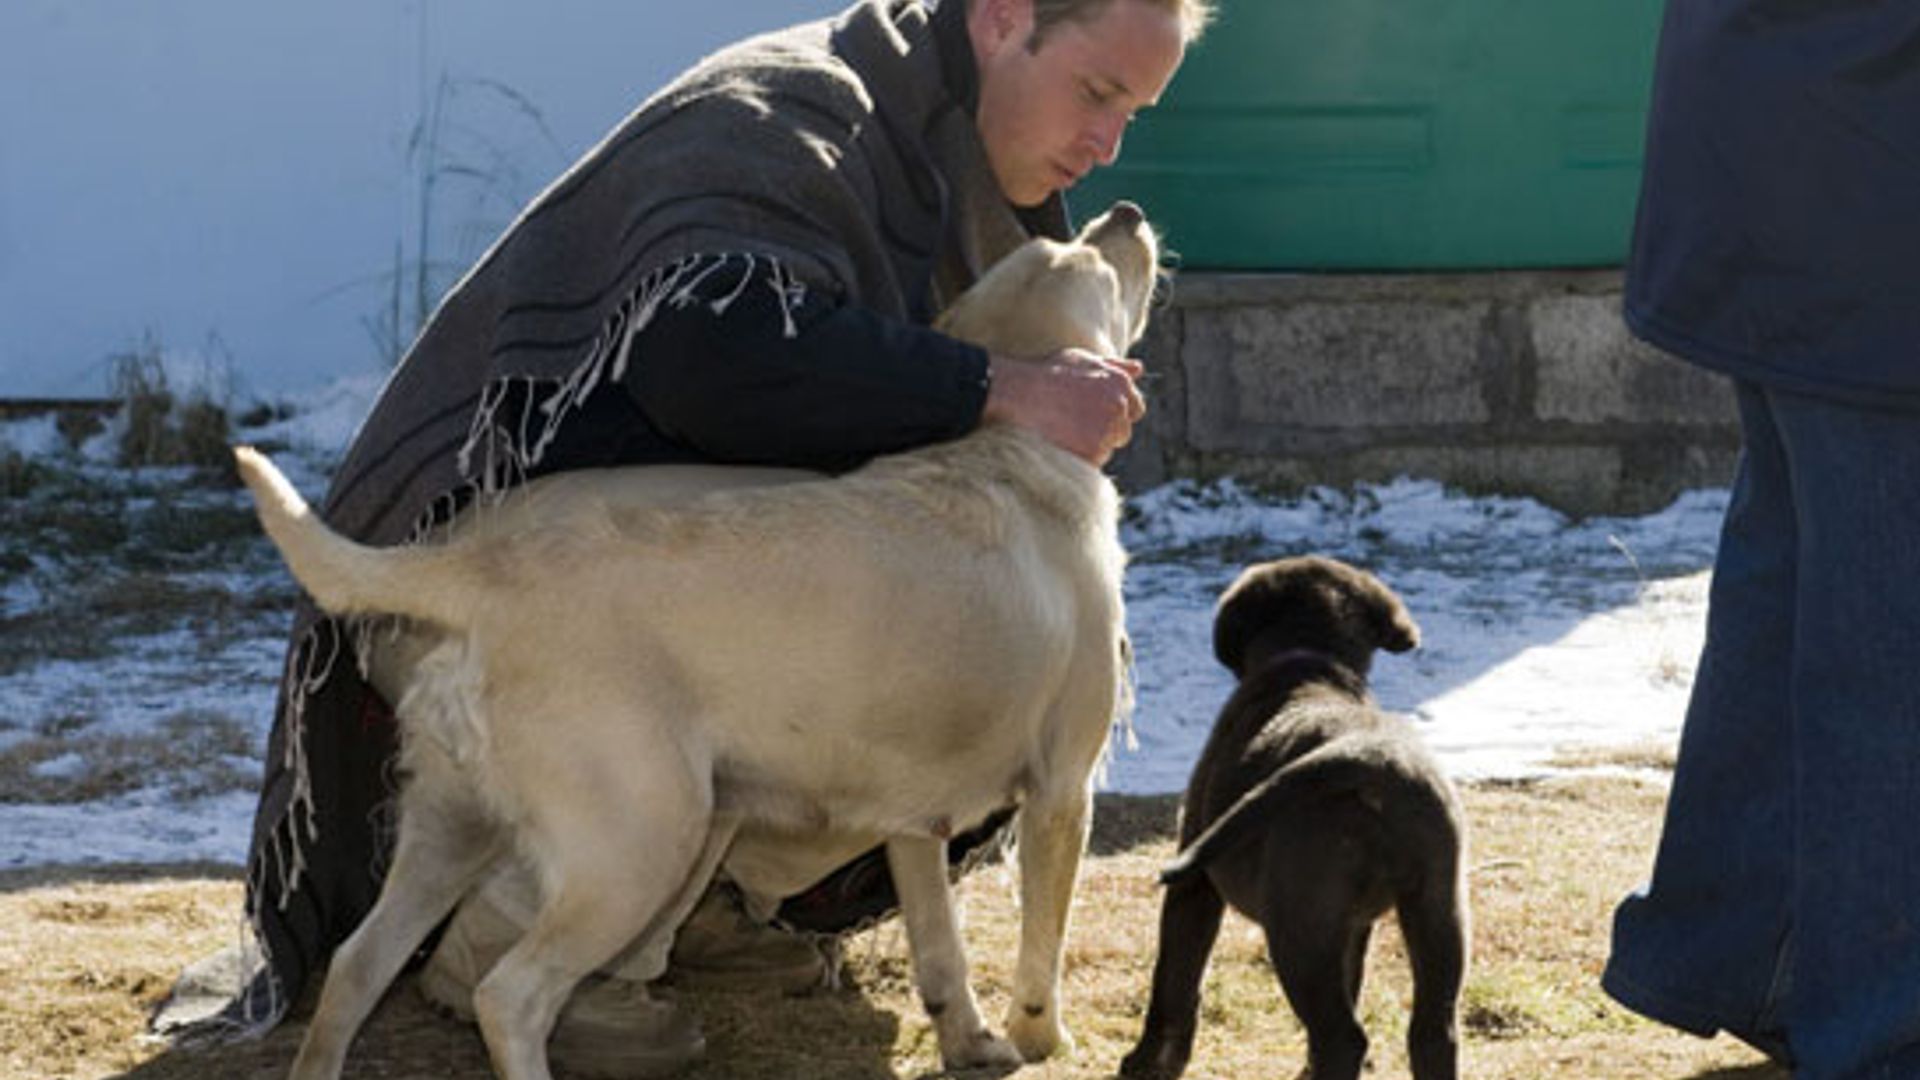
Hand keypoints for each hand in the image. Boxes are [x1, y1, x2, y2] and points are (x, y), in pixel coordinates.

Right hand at [981, 348, 1146, 465]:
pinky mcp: (1093, 452)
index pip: (1135, 410)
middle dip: (1103, 432)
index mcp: (1120, 383)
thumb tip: (1138, 369)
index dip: (1113, 414)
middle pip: (1122, 432)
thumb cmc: (1046, 373)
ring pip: (1107, 449)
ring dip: (1090, 447)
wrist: (1018, 393)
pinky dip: (1079, 459)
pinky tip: (1061, 443)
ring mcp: (1107, 429)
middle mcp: (1119, 406)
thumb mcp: (1082, 359)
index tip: (1091, 415)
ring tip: (1063, 432)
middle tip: (1073, 425)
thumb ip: (1114, 366)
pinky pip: (1093, 463)